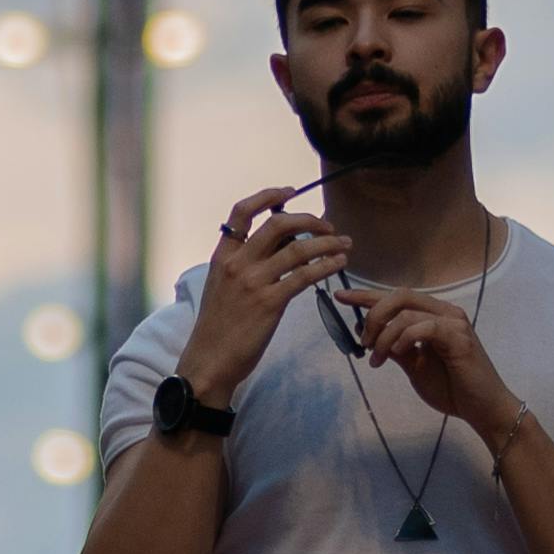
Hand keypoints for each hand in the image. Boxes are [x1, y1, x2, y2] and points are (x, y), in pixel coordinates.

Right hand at [180, 185, 352, 404]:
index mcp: (223, 256)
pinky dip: (326, 265)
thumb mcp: (223, 287)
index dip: (267, 195)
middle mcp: (237, 263)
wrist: (209, 361)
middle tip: (328, 226)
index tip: (290, 191)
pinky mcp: (270, 302)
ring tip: (344, 244)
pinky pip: (304, 276)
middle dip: (309, 220)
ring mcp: (253, 282)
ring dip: (327, 242)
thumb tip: (282, 245)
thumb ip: (247, 263)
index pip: (242, 212)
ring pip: (297, 248)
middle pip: (278, 223)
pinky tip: (338, 264)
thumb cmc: (218, 327)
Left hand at [351, 284, 519, 447]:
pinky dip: (404, 339)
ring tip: (377, 359)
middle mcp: (445, 312)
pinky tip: (397, 354)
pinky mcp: (459, 337)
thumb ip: (395, 348)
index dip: (367, 295)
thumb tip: (368, 335)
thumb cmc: (452, 388)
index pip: (397, 298)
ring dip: (384, 336)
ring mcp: (454, 323)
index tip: (341, 298)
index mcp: (434, 316)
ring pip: (407, 313)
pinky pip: (423, 327)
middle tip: (363, 341)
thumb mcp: (414, 366)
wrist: (482, 409)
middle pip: (400, 295)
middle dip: (373, 314)